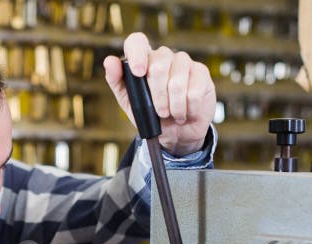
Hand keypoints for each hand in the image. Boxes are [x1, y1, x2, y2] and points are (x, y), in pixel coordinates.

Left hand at [103, 32, 215, 155]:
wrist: (176, 133)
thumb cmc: (151, 115)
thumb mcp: (129, 102)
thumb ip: (117, 81)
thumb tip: (110, 61)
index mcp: (143, 60)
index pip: (137, 41)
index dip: (137, 54)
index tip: (139, 73)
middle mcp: (164, 57)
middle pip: (158, 65)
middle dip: (157, 95)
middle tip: (160, 112)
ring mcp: (184, 62)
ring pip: (177, 80)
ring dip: (173, 105)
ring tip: (172, 115)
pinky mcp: (201, 72)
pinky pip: (193, 91)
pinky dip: (187, 108)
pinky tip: (186, 112)